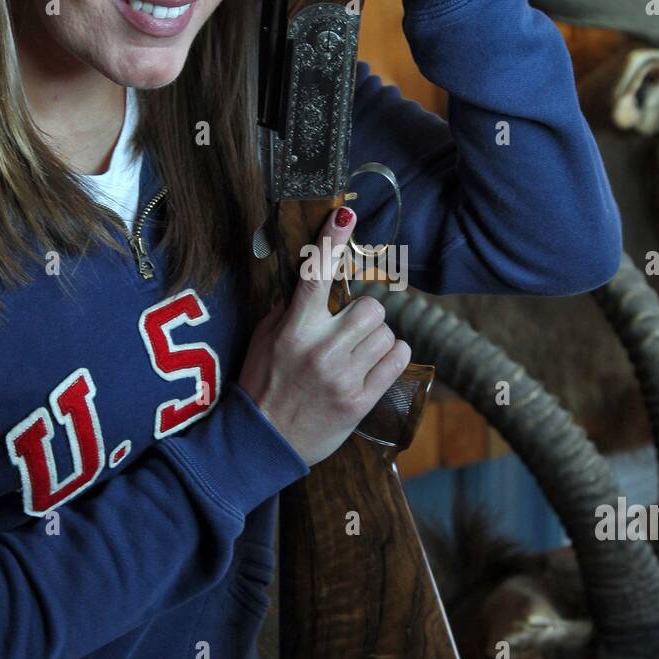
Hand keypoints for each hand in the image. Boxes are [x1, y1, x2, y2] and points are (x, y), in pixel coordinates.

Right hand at [237, 207, 411, 467]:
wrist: (263, 444)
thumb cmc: (261, 385)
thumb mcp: (264, 340)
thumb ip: (288, 309)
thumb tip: (311, 275)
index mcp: (293, 329)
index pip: (316, 275)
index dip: (332, 240)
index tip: (346, 214)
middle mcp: (320, 349)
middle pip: (370, 307)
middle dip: (365, 315)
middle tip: (352, 329)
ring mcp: (343, 376)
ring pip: (387, 333)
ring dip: (377, 339)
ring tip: (359, 354)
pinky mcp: (361, 401)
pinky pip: (398, 359)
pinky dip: (393, 355)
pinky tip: (377, 362)